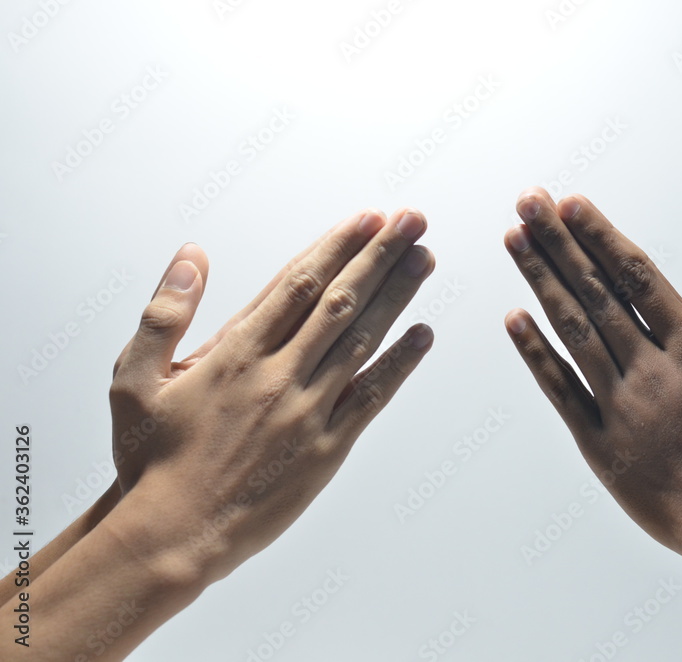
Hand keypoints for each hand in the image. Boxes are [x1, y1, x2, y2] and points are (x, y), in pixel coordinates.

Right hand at [108, 208, 435, 581]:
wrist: (174, 534)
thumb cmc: (150, 457)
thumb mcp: (134, 378)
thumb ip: (164, 313)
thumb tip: (192, 256)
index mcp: (236, 353)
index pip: (298, 285)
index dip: (337, 246)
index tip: (366, 218)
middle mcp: (279, 375)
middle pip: (340, 302)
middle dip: (380, 256)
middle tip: (412, 220)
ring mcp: (307, 411)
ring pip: (361, 341)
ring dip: (396, 297)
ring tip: (425, 258)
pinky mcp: (327, 449)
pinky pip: (372, 399)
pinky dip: (399, 365)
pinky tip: (423, 335)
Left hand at [504, 188, 681, 566]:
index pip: (638, 278)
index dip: (601, 236)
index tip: (571, 204)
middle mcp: (651, 370)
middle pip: (596, 294)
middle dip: (558, 243)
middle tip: (527, 200)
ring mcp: (620, 406)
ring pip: (573, 332)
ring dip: (540, 282)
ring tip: (513, 240)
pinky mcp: (599, 444)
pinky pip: (560, 391)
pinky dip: (535, 354)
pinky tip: (513, 319)